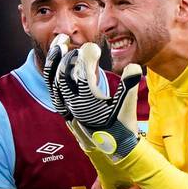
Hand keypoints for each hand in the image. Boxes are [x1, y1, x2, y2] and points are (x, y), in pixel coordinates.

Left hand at [49, 40, 143, 157]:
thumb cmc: (121, 126)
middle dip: (68, 55)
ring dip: (55, 59)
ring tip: (60, 40)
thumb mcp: (127, 107)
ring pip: (54, 80)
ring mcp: (67, 106)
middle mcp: (74, 104)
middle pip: (64, 75)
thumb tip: (135, 66)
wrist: (112, 148)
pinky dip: (52, 70)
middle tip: (76, 42)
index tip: (94, 47)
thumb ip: (129, 86)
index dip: (87, 57)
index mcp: (89, 103)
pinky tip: (56, 57)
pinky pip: (53, 86)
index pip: (83, 74)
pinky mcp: (64, 107)